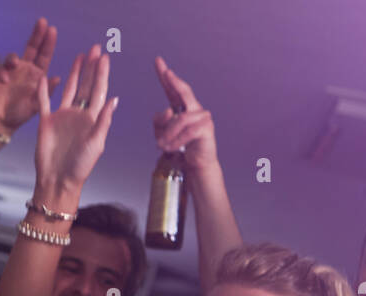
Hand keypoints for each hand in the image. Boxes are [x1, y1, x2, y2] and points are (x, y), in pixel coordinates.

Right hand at [0, 17, 58, 136]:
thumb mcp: (36, 106)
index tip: (52, 30)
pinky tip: (3, 80)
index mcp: (36, 75)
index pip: (43, 56)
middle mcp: (23, 70)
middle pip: (31, 48)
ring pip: (12, 58)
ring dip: (13, 58)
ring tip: (14, 64)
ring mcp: (9, 72)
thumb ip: (46, 92)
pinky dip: (0, 72)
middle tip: (42, 22)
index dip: (48, 43)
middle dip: (37, 35)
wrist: (0, 124)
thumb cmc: (20, 115)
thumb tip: (58, 77)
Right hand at [34, 46, 116, 202]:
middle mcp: (79, 116)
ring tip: (80, 57)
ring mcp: (62, 117)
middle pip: (86, 86)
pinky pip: (44, 102)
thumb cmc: (80, 166)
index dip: (102, 75)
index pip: (99, 92)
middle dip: (91, 68)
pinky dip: (44, 90)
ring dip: (75, 73)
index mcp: (92, 119)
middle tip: (95, 49)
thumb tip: (114, 99)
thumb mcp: (96, 143)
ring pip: (69, 89)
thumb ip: (103, 121)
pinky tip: (45, 78)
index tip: (105, 58)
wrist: (58, 180)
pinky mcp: (46, 122)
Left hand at [152, 58, 218, 174]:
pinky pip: (187, 132)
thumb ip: (159, 122)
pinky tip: (170, 148)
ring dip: (167, 134)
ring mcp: (202, 117)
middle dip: (175, 82)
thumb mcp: (162, 134)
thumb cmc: (180, 147)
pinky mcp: (206, 128)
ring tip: (160, 146)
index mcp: (182, 107)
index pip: (172, 89)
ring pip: (180, 119)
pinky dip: (176, 141)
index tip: (158, 61)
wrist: (196, 164)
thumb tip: (168, 111)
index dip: (165, 76)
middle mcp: (194, 108)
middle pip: (184, 91)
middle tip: (167, 72)